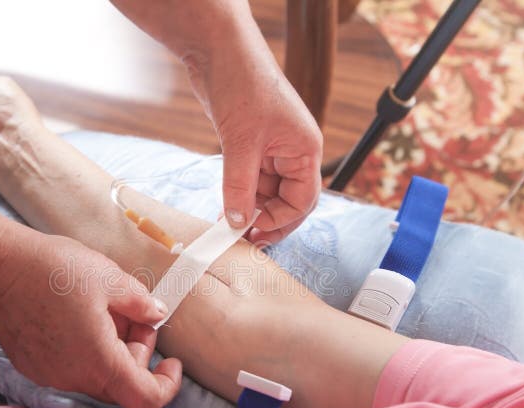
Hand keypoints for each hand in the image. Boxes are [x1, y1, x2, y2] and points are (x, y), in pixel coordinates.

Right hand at [0, 231, 181, 407]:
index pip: (145, 400)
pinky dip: (87, 349)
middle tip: (136, 314)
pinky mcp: (33, 365)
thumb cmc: (54, 270)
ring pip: (97, 374)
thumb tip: (157, 316)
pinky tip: (80, 314)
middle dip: (138, 353)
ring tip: (105, 307)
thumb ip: (142, 304)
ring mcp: (50, 375)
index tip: (171, 361)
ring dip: (113, 348)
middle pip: (122, 384)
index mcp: (99, 362)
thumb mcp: (112, 279)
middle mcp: (73, 378)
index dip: (167, 386)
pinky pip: (72, 366)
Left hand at [185, 45, 322, 244]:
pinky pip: (250, 179)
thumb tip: (237, 221)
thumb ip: (240, 186)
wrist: (218, 50)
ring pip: (266, 192)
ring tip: (228, 225)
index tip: (254, 231)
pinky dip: (239, 195)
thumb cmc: (242, 84)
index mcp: (305, 149)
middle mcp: (292, 151)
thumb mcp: (241, 142)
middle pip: (287, 199)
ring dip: (249, 209)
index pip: (303, 199)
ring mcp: (271, 148)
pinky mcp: (250, 145)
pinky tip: (224, 208)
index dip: (280, 219)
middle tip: (243, 239)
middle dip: (267, 219)